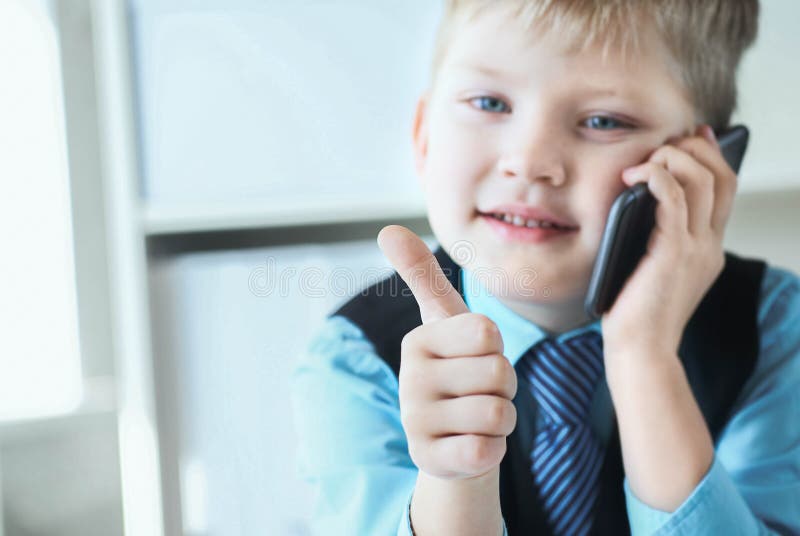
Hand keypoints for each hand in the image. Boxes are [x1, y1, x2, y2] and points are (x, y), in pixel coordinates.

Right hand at [377, 225, 517, 479]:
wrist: (451, 441)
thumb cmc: (457, 371)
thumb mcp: (445, 322)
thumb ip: (422, 274)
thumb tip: (386, 228)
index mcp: (417, 341)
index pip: (487, 332)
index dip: (496, 348)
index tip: (477, 357)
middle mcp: (409, 378)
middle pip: (499, 374)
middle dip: (504, 387)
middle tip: (479, 393)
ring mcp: (415, 422)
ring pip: (500, 414)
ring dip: (501, 419)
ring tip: (475, 418)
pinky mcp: (428, 460)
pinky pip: (487, 452)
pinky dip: (492, 450)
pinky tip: (471, 446)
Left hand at [601, 125, 736, 355]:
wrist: (641, 350)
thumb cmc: (637, 312)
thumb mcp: (653, 268)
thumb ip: (657, 237)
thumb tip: (638, 200)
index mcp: (708, 247)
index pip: (725, 188)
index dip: (711, 155)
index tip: (692, 136)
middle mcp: (710, 244)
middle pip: (721, 176)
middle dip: (694, 149)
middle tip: (662, 145)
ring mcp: (696, 248)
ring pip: (702, 180)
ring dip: (672, 158)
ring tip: (644, 163)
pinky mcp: (673, 253)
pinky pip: (673, 199)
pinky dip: (657, 177)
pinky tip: (636, 176)